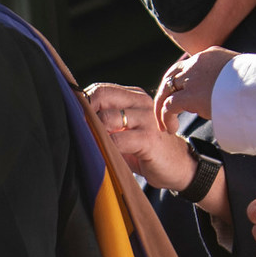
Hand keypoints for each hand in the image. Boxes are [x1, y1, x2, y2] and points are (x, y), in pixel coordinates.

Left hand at [82, 83, 196, 189]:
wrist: (180, 167)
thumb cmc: (147, 150)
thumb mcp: (127, 131)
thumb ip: (108, 122)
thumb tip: (76, 120)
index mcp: (135, 97)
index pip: (101, 89)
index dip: (83, 103)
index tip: (75, 119)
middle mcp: (142, 102)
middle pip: (101, 96)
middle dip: (85, 115)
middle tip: (81, 132)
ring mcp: (147, 119)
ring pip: (107, 118)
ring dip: (95, 133)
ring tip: (93, 144)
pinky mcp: (150, 139)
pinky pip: (118, 139)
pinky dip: (106, 147)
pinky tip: (106, 154)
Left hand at [154, 48, 237, 128]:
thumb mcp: (243, 75)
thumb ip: (231, 81)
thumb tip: (232, 93)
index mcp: (210, 56)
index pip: (187, 66)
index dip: (180, 82)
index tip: (178, 96)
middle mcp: (197, 63)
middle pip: (171, 76)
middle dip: (165, 94)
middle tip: (163, 110)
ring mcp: (193, 78)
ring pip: (166, 91)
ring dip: (162, 109)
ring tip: (165, 125)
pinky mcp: (191, 95)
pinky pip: (168, 107)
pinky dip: (165, 118)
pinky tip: (170, 129)